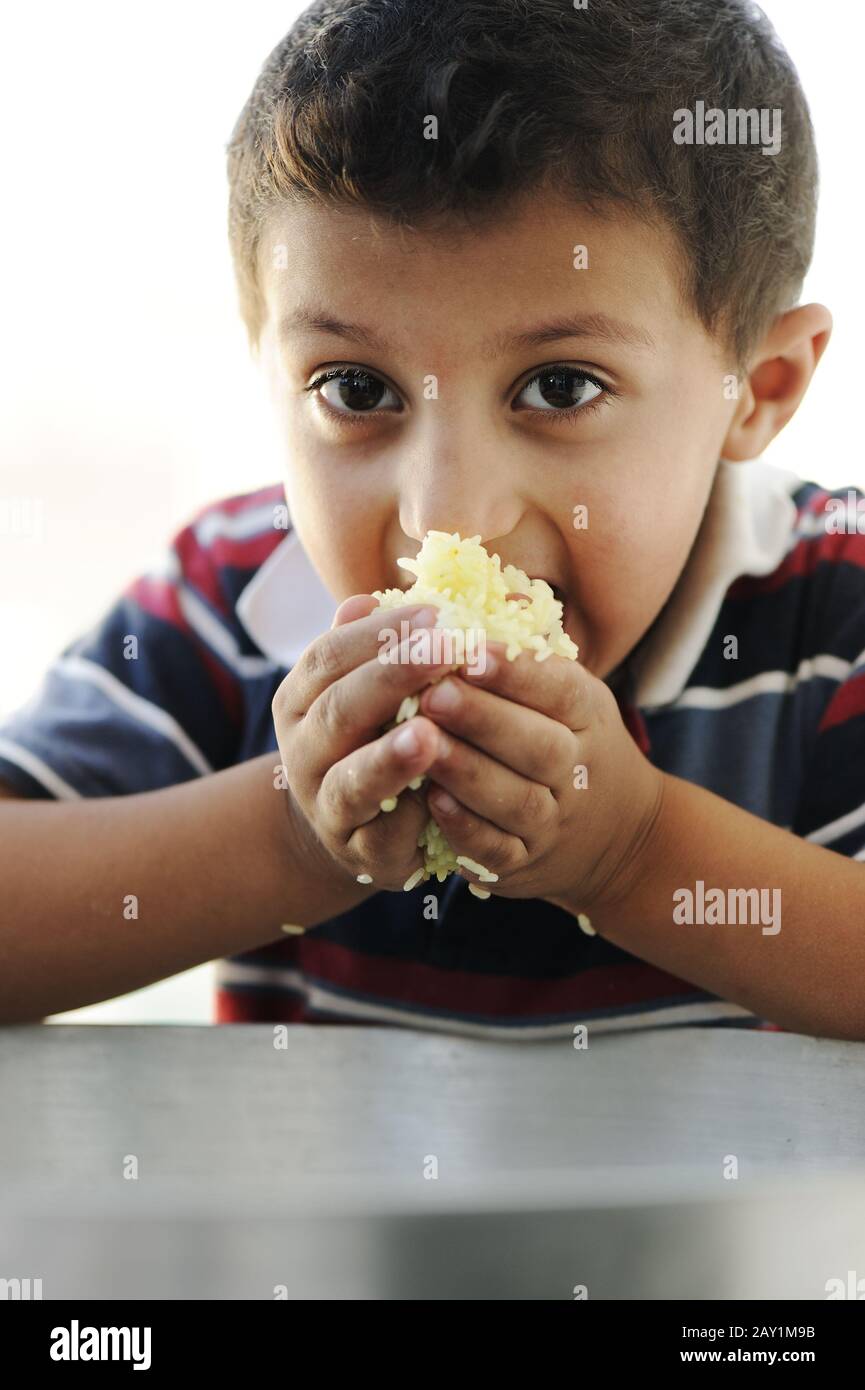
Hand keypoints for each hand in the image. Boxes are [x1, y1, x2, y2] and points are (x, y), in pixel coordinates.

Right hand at [271, 595, 454, 892]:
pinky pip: (381, 833)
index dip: (379, 632)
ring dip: (389, 757)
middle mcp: (303, 748)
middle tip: (445, 648)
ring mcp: (325, 803)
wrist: (358, 827)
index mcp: (302, 696)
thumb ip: (393, 641)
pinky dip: (408, 816)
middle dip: (391, 676)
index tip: (436, 611)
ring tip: (429, 734)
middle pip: (338, 708)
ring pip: (350, 779)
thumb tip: (425, 590)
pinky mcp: (358, 850)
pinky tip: (440, 796)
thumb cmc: (377, 735)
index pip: (330, 655)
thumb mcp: (376, 686)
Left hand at [416, 642, 665, 915]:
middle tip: (433, 693)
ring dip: (467, 772)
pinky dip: (466, 828)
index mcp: (586, 714)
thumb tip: (500, 590)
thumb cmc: (565, 740)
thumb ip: (528, 649)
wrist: (611, 835)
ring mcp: (553, 821)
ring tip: (421, 744)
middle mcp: (576, 769)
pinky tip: (430, 802)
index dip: (517, 671)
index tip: (472, 647)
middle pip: (537, 745)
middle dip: (484, 718)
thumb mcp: (564, 691)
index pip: (559, 688)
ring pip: (516, 799)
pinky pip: (497, 849)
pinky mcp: (524, 863)